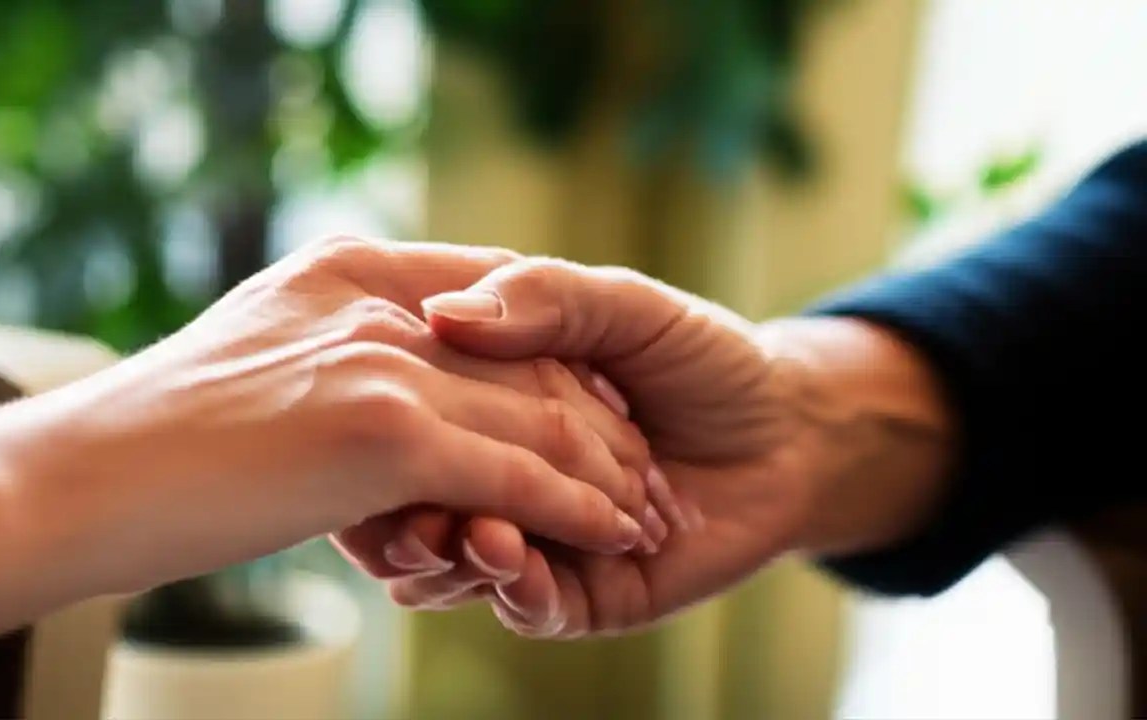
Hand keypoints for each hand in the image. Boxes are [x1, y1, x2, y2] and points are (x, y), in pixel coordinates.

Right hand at [11, 240, 651, 593]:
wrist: (72, 483)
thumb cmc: (156, 439)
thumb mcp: (260, 365)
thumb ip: (334, 350)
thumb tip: (388, 384)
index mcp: (345, 270)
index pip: (489, 299)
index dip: (554, 353)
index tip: (598, 405)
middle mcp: (373, 301)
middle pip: (530, 358)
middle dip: (598, 421)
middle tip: (646, 469)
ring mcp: (379, 360)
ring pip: (536, 413)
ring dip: (604, 470)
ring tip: (646, 511)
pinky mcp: (382, 432)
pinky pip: (515, 473)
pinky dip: (576, 506)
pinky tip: (615, 532)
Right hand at [349, 258, 817, 635]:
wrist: (789, 430)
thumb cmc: (699, 357)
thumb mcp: (621, 306)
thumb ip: (544, 299)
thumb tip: (444, 312)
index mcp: (490, 406)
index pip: (414, 419)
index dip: (389, 427)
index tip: (371, 422)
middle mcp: (500, 477)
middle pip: (424, 503)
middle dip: (412, 513)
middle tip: (416, 510)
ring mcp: (537, 539)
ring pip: (464, 565)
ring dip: (459, 555)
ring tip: (480, 535)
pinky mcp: (581, 595)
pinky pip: (529, 606)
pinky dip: (516, 589)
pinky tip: (519, 562)